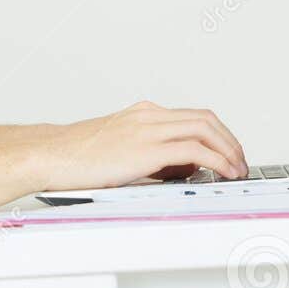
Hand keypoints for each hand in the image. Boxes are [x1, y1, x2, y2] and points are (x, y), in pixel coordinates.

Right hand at [39, 101, 247, 189]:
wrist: (48, 155)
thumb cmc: (73, 158)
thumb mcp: (116, 150)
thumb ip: (147, 155)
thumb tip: (175, 170)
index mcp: (141, 114)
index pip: (192, 117)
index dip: (217, 135)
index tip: (226, 152)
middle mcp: (148, 116)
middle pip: (205, 119)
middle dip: (230, 141)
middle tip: (239, 162)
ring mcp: (147, 129)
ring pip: (205, 129)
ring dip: (228, 150)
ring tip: (237, 169)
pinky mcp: (146, 149)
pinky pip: (194, 150)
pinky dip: (216, 160)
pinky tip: (223, 173)